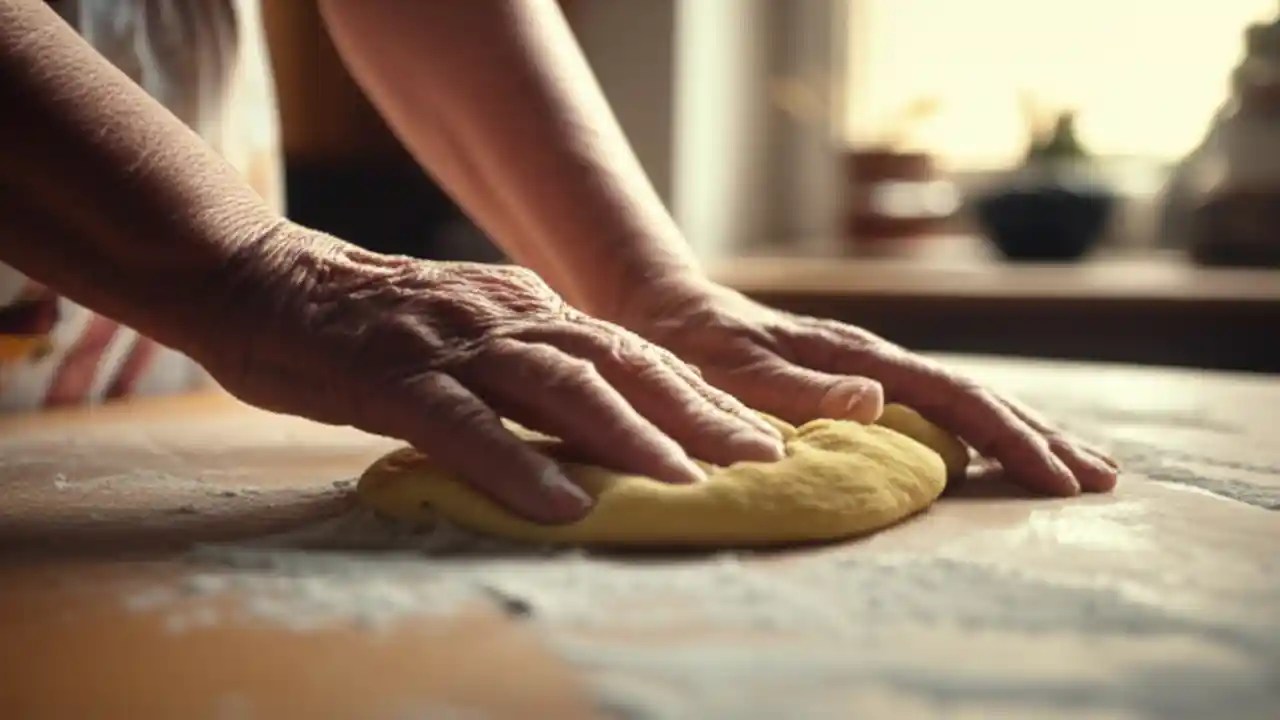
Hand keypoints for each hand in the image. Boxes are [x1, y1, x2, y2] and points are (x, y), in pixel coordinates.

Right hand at [201, 230, 783, 522]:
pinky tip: (563, 506)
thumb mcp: (471, 334)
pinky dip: (516, 466)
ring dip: (628, 437)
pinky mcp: (392, 374)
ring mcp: (452, 344)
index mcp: (529, 310)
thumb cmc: (369, 322)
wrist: (263, 277)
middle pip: (619, 366)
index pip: (632, 354)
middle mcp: (506, 318)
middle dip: (696, 416)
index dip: (700, 398)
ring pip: (557, 388)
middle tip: (761, 460)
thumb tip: (601, 414)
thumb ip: (530, 367)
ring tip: (686, 483)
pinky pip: (463, 425)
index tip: (759, 437)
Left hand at [616, 279, 1117, 494]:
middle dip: (1041, 437)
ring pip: (966, 401)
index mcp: (859, 358)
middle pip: (979, 397)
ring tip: (1079, 465)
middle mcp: (878, 359)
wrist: (669, 311)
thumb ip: (796, 385)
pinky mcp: (863, 379)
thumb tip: (880, 400)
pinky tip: (1001, 450)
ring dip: (1024, 432)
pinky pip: (939, 407)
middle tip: (1104, 479)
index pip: (954, 399)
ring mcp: (874, 367)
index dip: (1008, 439)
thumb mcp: (731, 367)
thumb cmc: (693, 346)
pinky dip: (983, 431)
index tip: (1055, 479)